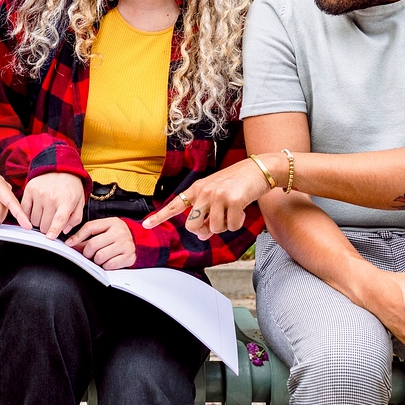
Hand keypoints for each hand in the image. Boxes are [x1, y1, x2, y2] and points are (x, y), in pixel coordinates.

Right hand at [21, 172, 85, 237]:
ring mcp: (39, 194)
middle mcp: (51, 197)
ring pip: (34, 220)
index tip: (50, 238)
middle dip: (48, 227)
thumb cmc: (70, 186)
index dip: (54, 230)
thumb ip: (75, 218)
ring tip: (45, 212)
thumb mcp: (79, 201)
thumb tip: (65, 230)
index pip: (59, 219)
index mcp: (66, 201)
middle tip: (51, 220)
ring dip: (39, 221)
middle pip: (44, 225)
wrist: (59, 166)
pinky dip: (29, 214)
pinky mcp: (29, 190)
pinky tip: (36, 209)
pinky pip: (24, 210)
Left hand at [66, 217, 135, 269]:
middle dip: (87, 253)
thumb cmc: (116, 238)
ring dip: (96, 260)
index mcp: (112, 222)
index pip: (90, 227)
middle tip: (89, 255)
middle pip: (93, 244)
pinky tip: (108, 262)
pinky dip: (106, 266)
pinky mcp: (129, 256)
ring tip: (100, 258)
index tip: (69, 243)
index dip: (77, 236)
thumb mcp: (104, 231)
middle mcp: (120, 231)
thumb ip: (88, 236)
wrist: (138, 243)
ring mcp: (126, 244)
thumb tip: (71, 243)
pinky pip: (109, 265)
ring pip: (100, 256)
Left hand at [141, 156, 269, 236]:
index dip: (160, 216)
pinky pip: (231, 226)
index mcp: (198, 189)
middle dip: (204, 231)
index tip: (146, 225)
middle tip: (214, 225)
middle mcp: (205, 191)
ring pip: (215, 228)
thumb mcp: (217, 195)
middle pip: (193, 225)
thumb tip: (203, 236)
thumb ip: (207, 214)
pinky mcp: (233, 200)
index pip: (175, 205)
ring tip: (232, 211)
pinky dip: (238, 223)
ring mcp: (218, 195)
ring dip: (225, 226)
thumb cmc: (237, 183)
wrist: (259, 169)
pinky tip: (241, 210)